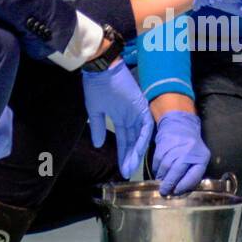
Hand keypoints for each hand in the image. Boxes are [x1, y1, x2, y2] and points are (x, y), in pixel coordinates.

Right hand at [82, 60, 153, 177]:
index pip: (124, 140)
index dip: (123, 154)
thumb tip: (97, 145)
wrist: (100, 69)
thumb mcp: (94, 111)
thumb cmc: (96, 86)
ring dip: (137, 151)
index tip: (121, 169)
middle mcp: (131, 116)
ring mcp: (137, 111)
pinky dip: (143, 137)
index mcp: (120, 116)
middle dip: (130, 157)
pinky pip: (146, 125)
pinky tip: (139, 150)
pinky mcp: (141, 105)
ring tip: (131, 165)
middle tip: (127, 172)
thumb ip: (97, 128)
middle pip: (133, 141)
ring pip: (141, 135)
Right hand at [152, 110, 210, 195]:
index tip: (176, 192)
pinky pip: (158, 160)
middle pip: (177, 170)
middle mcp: (189, 151)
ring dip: (161, 177)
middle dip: (169, 183)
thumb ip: (192, 174)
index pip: (193, 175)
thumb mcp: (198, 160)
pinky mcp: (164, 143)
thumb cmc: (191, 149)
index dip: (183, 185)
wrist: (180, 125)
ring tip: (160, 183)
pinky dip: (157, 169)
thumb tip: (179, 190)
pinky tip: (158, 173)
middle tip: (164, 192)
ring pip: (166, 166)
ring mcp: (175, 146)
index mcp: (201, 157)